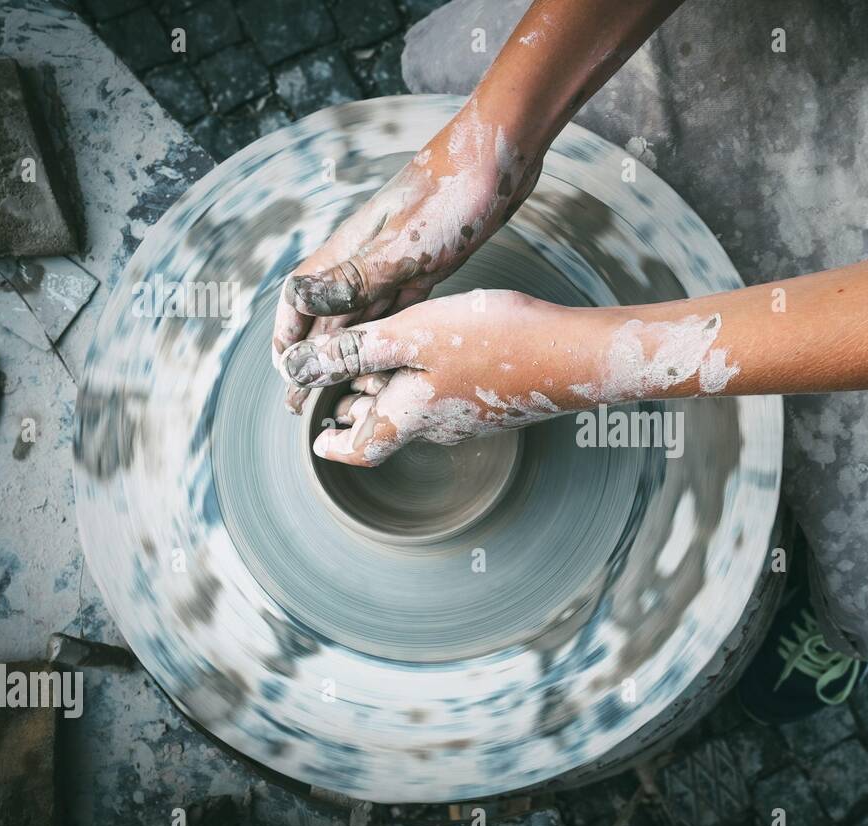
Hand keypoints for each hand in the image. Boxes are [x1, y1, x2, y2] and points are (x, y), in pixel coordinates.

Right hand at [272, 101, 542, 412]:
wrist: (501, 154)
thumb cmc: (453, 193)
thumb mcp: (404, 245)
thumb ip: (354, 278)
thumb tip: (297, 299)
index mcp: (350, 250)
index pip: (300, 300)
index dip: (289, 340)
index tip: (287, 380)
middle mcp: (366, 256)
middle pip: (328, 315)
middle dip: (314, 359)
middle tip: (305, 404)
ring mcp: (397, 258)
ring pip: (362, 314)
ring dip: (349, 352)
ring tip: (345, 393)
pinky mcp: (429, 261)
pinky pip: (397, 306)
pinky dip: (387, 333)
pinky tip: (391, 355)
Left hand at [278, 290, 600, 465]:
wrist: (573, 356)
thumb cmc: (493, 341)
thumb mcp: (410, 335)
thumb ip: (351, 351)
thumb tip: (294, 370)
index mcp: (408, 416)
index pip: (357, 448)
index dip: (330, 444)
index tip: (313, 436)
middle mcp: (438, 428)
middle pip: (385, 426)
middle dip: (355, 409)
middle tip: (332, 384)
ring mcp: (471, 418)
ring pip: (417, 411)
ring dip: (390, 392)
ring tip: (375, 361)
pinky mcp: (496, 404)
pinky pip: (447, 398)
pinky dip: (425, 381)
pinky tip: (434, 350)